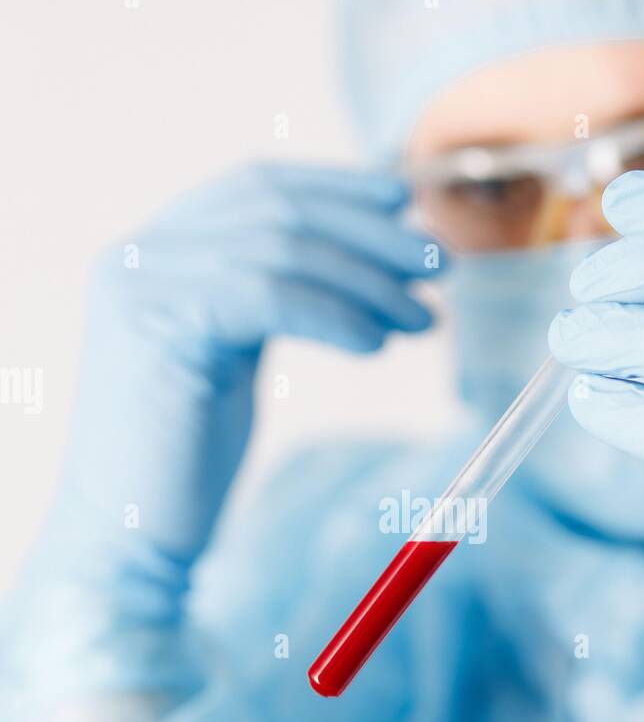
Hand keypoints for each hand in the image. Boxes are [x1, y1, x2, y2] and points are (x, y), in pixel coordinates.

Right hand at [44, 163, 441, 621]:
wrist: (127, 535)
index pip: (257, 186)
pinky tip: (376, 346)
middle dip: (369, 233)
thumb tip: (365, 259)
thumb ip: (274, 296)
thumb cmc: (187, 460)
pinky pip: (267, 298)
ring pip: (280, 252)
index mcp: (154, 251)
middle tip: (438, 263)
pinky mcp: (156, 327)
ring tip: (423, 319)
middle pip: (275, 210)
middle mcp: (138, 255)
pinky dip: (333, 316)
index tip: (405, 206)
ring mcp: (140, 287)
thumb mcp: (234, 354)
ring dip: (367, 282)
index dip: (339, 189)